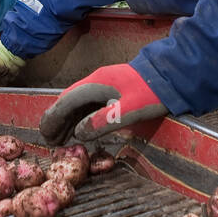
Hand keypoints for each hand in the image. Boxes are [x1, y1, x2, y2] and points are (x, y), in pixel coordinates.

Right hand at [38, 63, 166, 145]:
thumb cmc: (152, 93)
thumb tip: (78, 132)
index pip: (66, 102)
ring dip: (67, 119)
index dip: (53, 119)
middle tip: (50, 141)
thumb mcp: (128, 111)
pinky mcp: (111, 88)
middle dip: (56, 120)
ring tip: (61, 138)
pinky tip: (80, 128)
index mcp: (95, 84)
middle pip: (68, 101)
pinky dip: (79, 116)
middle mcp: (95, 81)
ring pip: (77, 102)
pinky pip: (87, 102)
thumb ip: (102, 121)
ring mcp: (103, 83)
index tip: (45, 136)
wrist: (172, 75)